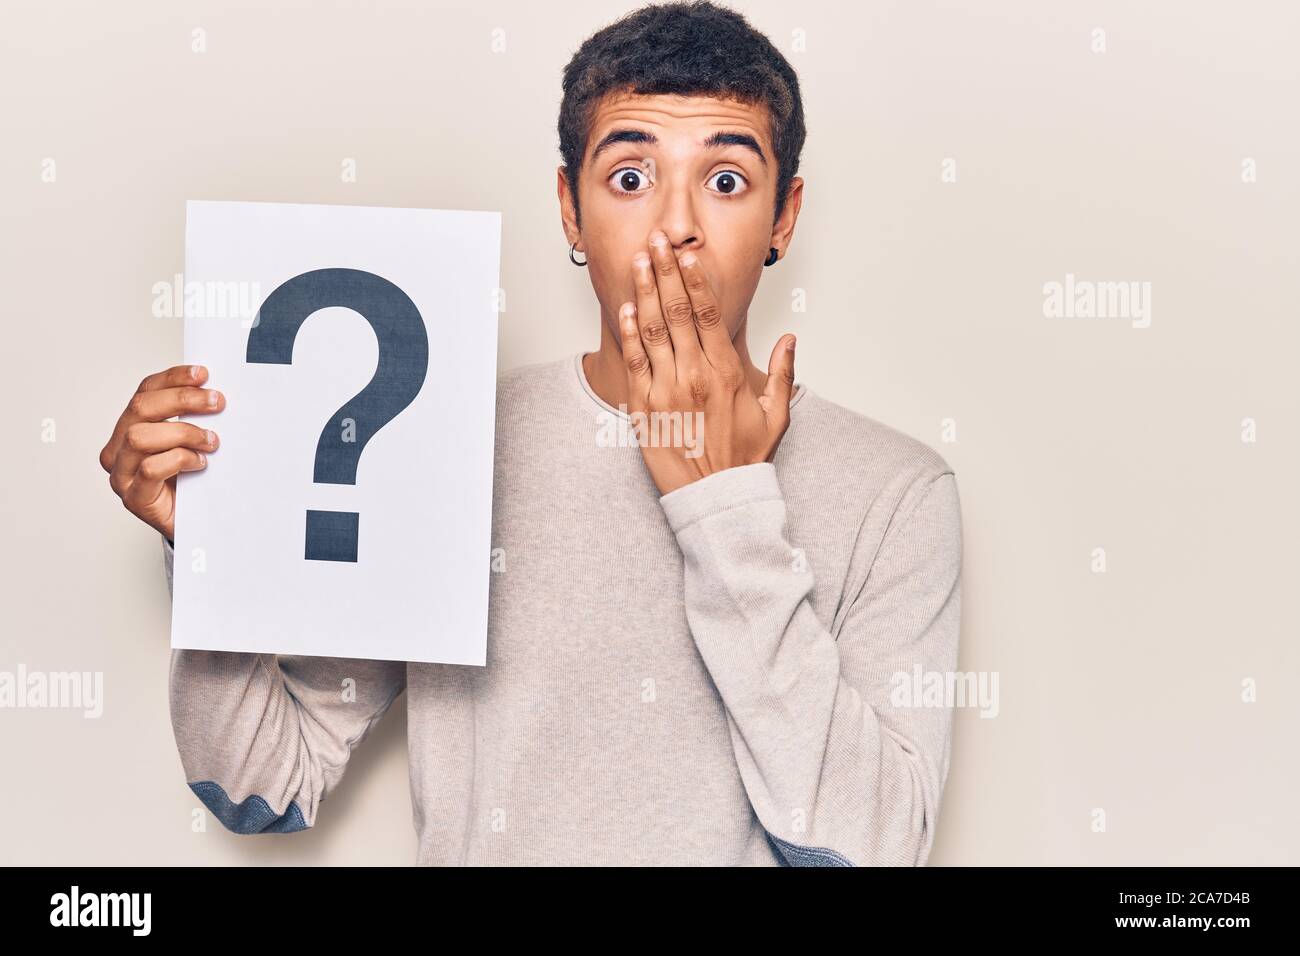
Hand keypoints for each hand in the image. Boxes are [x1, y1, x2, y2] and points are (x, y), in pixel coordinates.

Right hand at [100, 364, 223, 540]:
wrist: (195, 523)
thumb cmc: (191, 479)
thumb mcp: (190, 440)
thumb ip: (191, 416)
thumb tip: (212, 389)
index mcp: (129, 427)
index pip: (145, 391)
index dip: (173, 379)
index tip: (203, 374)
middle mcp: (117, 449)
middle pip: (141, 409)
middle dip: (182, 400)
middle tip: (217, 402)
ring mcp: (122, 475)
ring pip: (141, 437)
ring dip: (183, 433)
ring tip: (211, 441)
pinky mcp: (134, 499)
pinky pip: (150, 469)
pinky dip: (180, 459)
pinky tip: (201, 463)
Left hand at [619, 230, 796, 494]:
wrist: (715, 497)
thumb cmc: (745, 459)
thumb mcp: (776, 416)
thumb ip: (784, 374)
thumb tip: (792, 338)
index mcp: (726, 372)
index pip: (709, 314)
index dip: (695, 280)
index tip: (688, 255)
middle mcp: (695, 374)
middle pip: (677, 311)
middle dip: (667, 272)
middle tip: (659, 241)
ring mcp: (666, 389)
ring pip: (652, 329)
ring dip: (645, 291)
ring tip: (641, 260)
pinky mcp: (644, 407)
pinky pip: (635, 361)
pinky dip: (630, 331)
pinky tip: (627, 306)